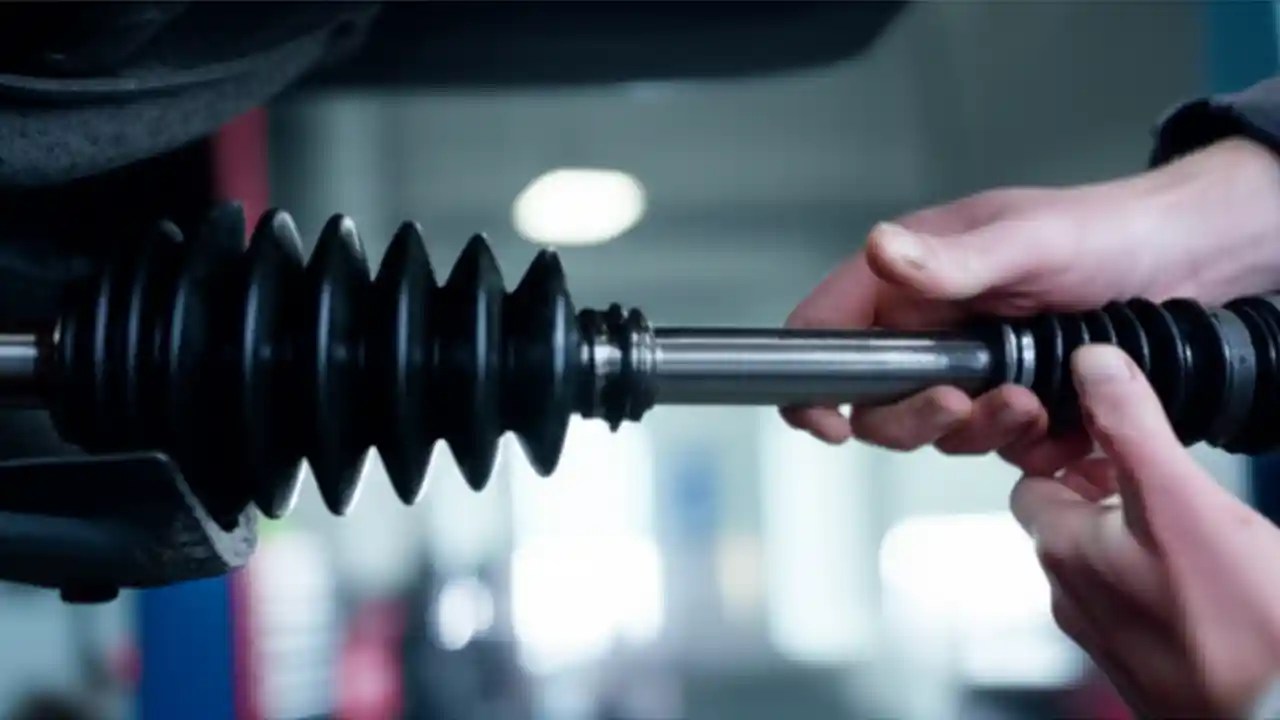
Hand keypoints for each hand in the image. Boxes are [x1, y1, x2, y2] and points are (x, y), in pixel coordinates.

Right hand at [783, 137, 1279, 474]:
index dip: (810, 380)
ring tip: (1032, 403)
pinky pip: (992, 445)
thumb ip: (953, 261)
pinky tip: (1060, 422)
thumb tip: (879, 249)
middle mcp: (926, 325)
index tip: (828, 421)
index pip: (823, 330)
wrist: (1187, 263)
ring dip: (980, 431)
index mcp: (908, 277)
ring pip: (935, 430)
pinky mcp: (1008, 398)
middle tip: (961, 406)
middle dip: (916, 417)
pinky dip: (1023, 446)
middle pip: (873, 402)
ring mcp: (966, 367)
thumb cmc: (1104, 232)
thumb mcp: (1029, 242)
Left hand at [1013, 345, 1279, 716]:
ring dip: (1136, 531)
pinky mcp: (1153, 667)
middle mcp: (1074, 599)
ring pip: (1105, 562)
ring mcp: (1112, 638)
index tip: (1110, 432)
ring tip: (1189, 516)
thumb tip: (1092, 363)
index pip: (1031, 480)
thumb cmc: (1244, 627)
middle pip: (1068, 521)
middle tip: (1159, 468)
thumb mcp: (1183, 500)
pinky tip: (1207, 573)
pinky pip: (1140, 602)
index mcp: (1064, 552)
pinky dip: (1161, 575)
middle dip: (1106, 486)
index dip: (1064, 449)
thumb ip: (1131, 428)